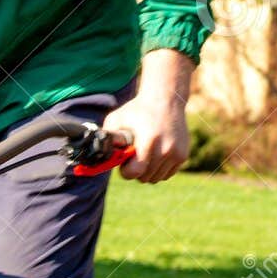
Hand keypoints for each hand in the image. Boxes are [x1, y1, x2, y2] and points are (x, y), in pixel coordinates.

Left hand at [102, 49, 194, 183]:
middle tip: (133, 156)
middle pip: (144, 178)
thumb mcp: (117, 119)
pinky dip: (159, 169)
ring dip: (147, 171)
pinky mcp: (183, 155)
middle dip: (136, 171)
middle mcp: (165, 149)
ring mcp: (176, 153)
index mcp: (149, 142)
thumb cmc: (137, 110)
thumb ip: (107, 138)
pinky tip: (154, 155)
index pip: (135, 173)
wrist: (166, 99)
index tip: (124, 163)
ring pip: (156, 178)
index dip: (126, 171)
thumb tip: (93, 153)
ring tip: (144, 154)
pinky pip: (166, 174)